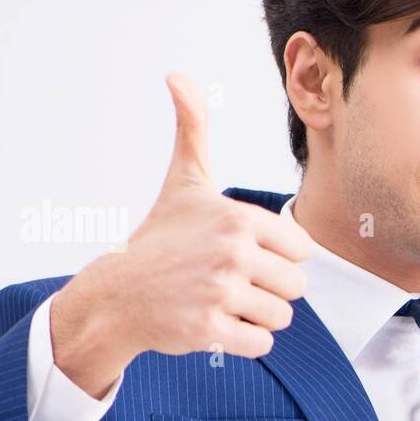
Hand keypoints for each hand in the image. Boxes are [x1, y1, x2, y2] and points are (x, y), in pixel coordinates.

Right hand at [49, 73, 312, 397]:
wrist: (117, 295)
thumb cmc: (160, 238)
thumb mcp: (183, 182)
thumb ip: (193, 130)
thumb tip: (177, 75)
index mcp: (239, 218)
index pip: (302, 251)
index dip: (278, 258)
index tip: (242, 255)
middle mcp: (232, 252)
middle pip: (297, 288)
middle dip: (269, 291)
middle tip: (229, 283)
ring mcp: (219, 293)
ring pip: (282, 318)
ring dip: (256, 317)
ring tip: (221, 303)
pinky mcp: (208, 332)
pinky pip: (261, 345)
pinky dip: (243, 342)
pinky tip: (215, 325)